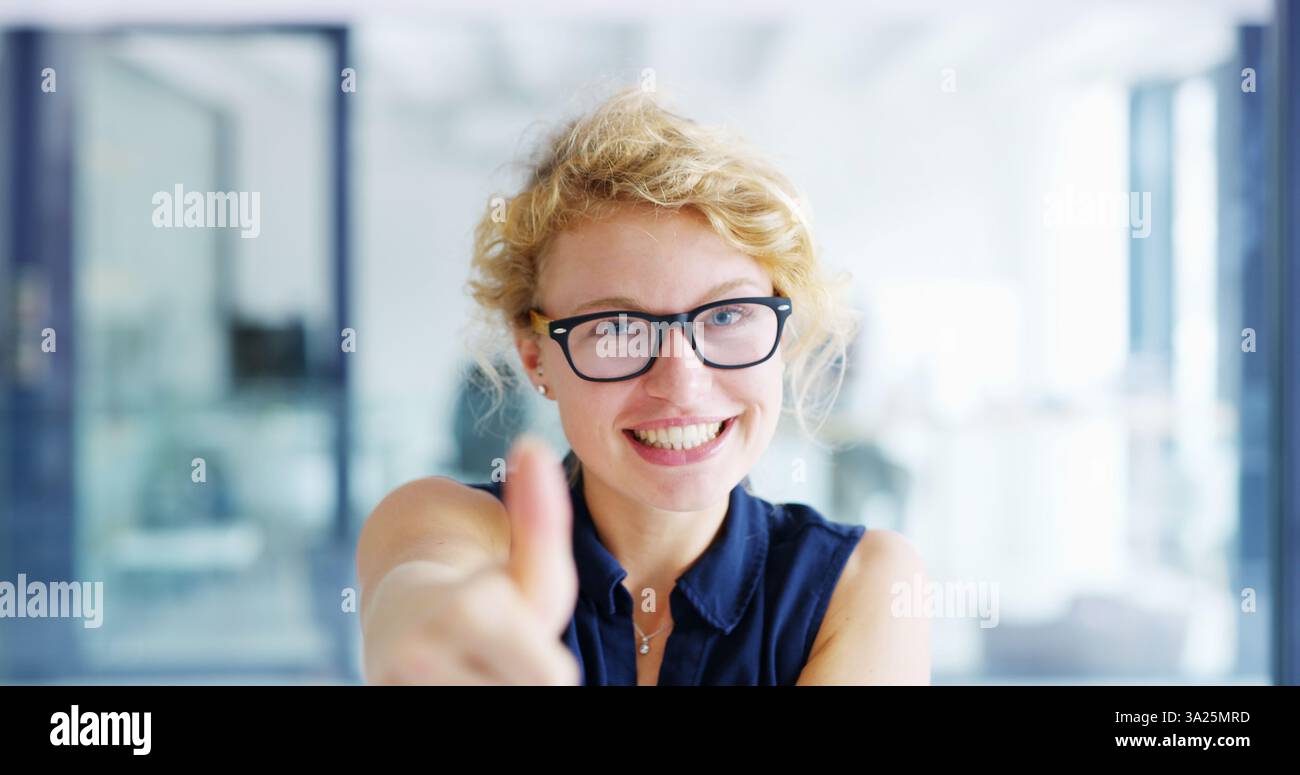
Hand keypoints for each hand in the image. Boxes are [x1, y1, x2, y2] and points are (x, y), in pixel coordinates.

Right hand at [363, 435, 580, 684]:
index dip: (548, 668)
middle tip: (498, 659)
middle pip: (520, 698)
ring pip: (484, 702)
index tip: (525, 644)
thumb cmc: (488, 595)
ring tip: (479, 670)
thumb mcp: (531, 559)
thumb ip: (541, 514)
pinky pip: (445, 713)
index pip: (553, 680)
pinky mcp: (379, 702)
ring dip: (490, 690)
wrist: (405, 618)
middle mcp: (421, 654)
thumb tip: (532, 444)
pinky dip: (469, 693)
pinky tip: (465, 677)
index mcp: (469, 609)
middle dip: (518, 682)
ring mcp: (396, 685)